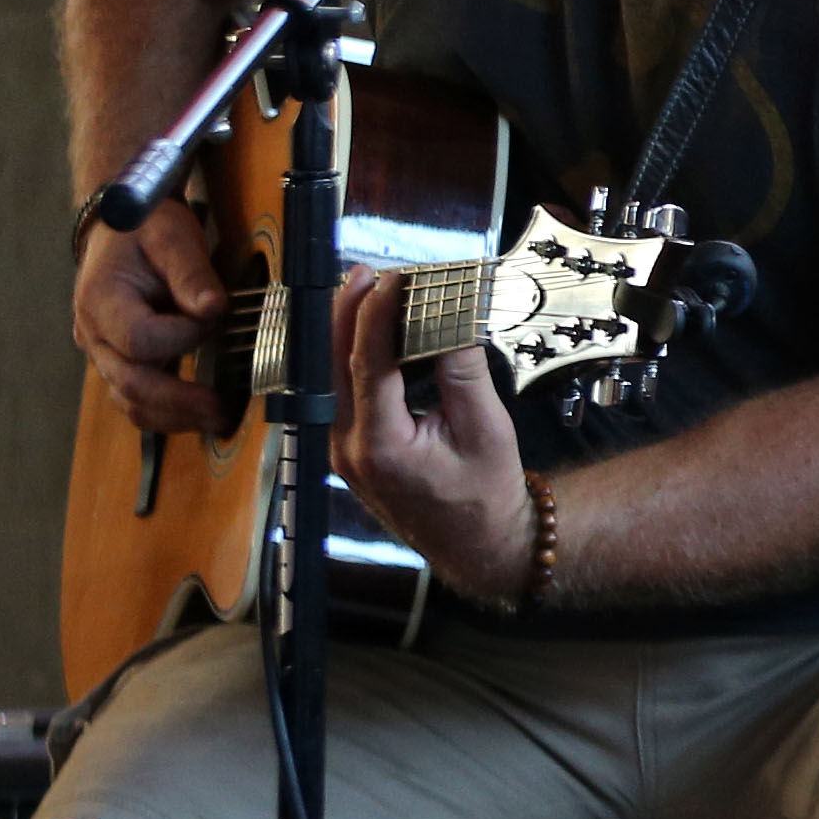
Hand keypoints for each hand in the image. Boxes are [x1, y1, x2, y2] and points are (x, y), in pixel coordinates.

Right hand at [76, 198, 232, 437]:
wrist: (119, 229)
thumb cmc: (144, 229)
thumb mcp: (171, 236)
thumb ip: (191, 273)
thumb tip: (213, 309)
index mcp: (101, 301)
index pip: (139, 339)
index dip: (181, 337)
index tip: (213, 317)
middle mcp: (93, 335)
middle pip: (129, 383)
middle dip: (179, 401)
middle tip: (222, 411)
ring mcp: (102, 354)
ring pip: (129, 401)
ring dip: (173, 417)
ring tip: (218, 420)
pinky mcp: (117, 363)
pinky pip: (135, 399)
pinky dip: (166, 412)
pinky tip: (198, 414)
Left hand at [331, 270, 539, 604]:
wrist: (479, 545)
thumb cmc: (487, 493)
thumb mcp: (485, 429)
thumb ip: (462, 372)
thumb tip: (451, 318)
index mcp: (381, 446)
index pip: (367, 365)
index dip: (376, 315)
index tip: (392, 278)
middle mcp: (348, 448)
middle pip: (334, 366)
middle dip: (348, 314)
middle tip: (365, 273)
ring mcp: (343, 451)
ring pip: (332, 378)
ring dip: (348, 333)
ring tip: (367, 293)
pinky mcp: (349, 450)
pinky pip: (342, 393)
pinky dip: (354, 358)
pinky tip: (373, 335)